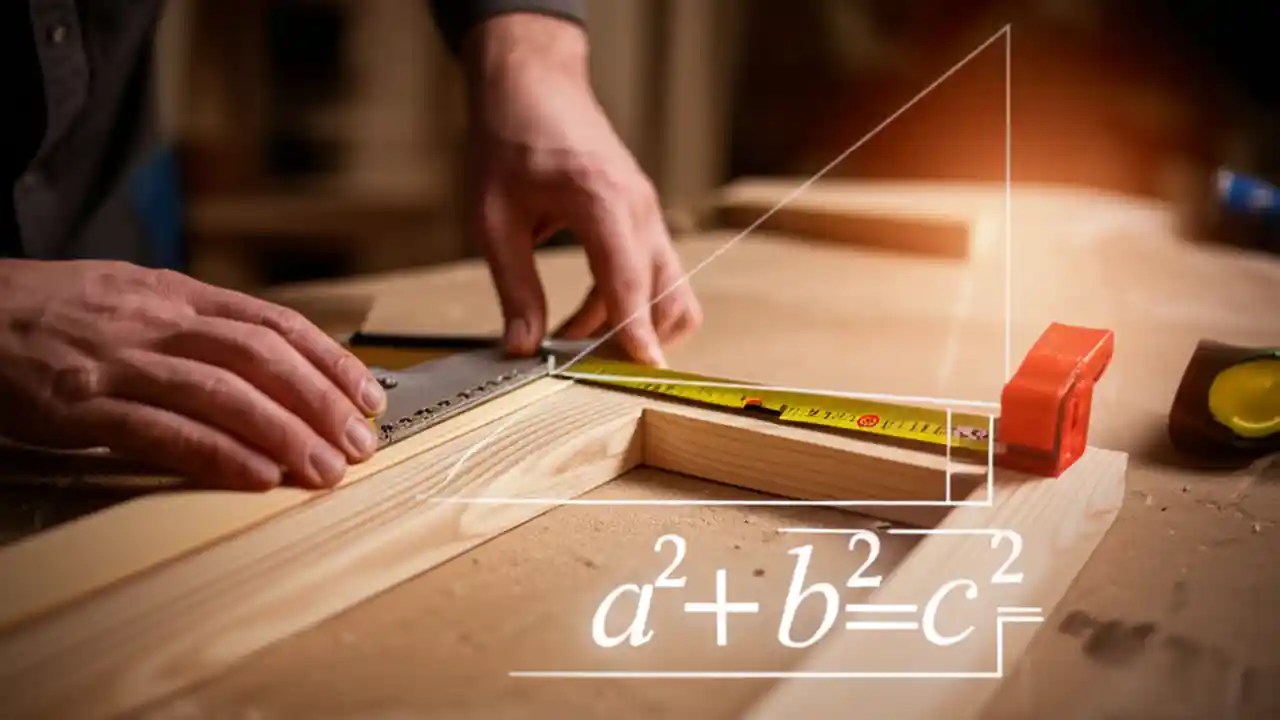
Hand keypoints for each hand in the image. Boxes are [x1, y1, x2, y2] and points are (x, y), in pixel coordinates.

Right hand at [0, 260, 386, 489]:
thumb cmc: (48, 313)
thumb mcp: (130, 296)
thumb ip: (196, 324)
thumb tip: (272, 360)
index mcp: (174, 294)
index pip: (273, 323)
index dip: (329, 361)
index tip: (368, 395)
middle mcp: (154, 322)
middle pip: (260, 357)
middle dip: (320, 401)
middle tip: (360, 442)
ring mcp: (115, 362)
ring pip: (220, 393)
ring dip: (284, 433)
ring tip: (324, 468)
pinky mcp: (76, 405)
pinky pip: (160, 430)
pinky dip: (216, 453)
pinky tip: (256, 476)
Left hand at [463, 13, 701, 365]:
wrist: (535, 83)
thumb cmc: (509, 138)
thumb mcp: (493, 218)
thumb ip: (514, 285)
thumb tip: (523, 345)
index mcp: (600, 199)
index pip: (628, 278)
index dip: (636, 328)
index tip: (645, 367)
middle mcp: (638, 208)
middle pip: (668, 294)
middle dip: (639, 339)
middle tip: (589, 370)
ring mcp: (646, 212)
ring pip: (667, 289)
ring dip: (631, 324)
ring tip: (574, 345)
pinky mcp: (642, 217)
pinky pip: (649, 273)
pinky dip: (625, 303)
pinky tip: (579, 319)